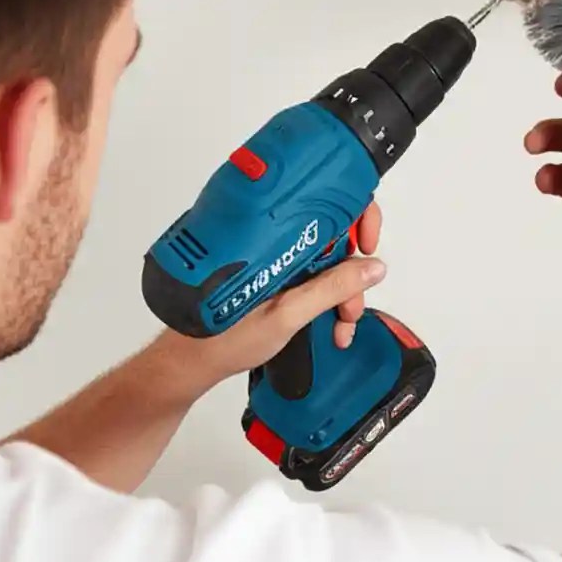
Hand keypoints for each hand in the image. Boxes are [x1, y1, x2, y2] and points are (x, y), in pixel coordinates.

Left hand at [164, 204, 385, 389]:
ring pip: (326, 261)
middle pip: (334, 237)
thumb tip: (371, 267)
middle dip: (352, 272)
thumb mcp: (287, 314)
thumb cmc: (221, 336)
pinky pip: (312, 276)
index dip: (358, 216)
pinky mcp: (273, 273)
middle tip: (351, 305)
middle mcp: (275, 241)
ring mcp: (274, 257)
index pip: (327, 202)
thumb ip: (332, 289)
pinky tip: (329, 322)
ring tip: (340, 323)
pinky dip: (326, 297)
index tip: (368, 243)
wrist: (190, 359)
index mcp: (276, 237)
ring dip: (342, 292)